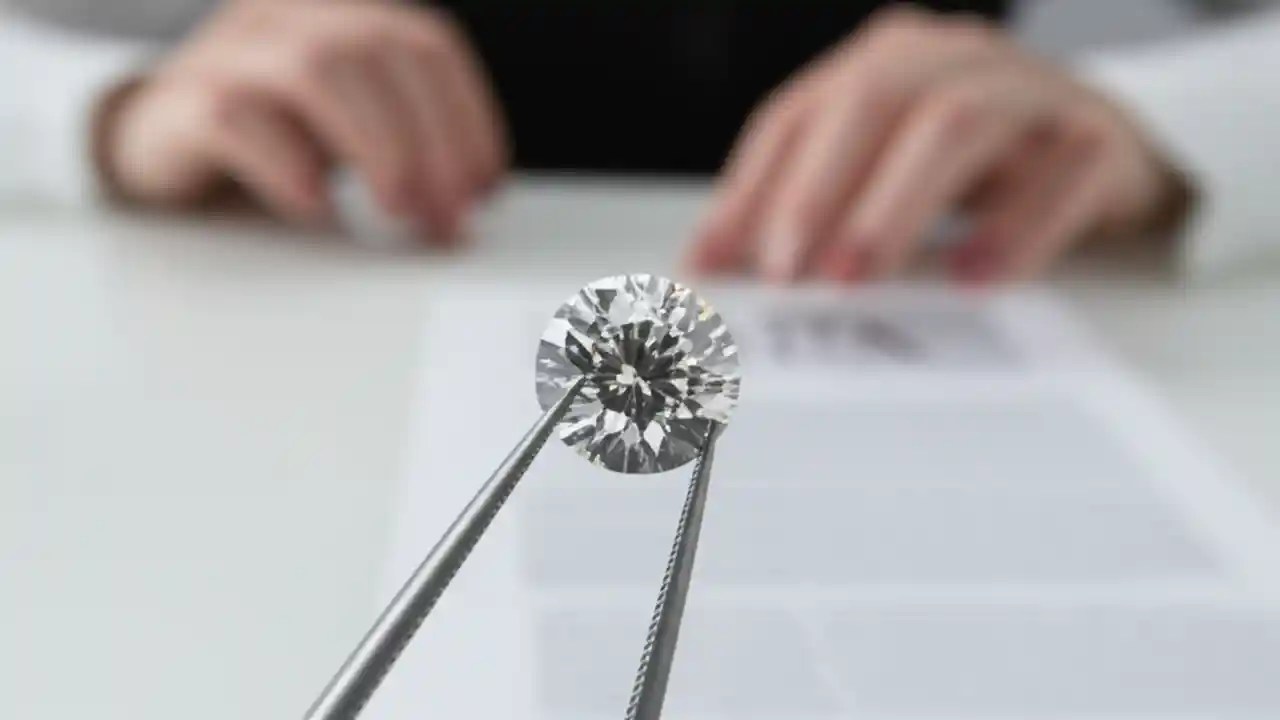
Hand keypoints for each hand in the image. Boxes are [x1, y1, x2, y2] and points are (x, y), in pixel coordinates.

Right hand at [98, 0, 506, 240]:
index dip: (467, 117)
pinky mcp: (181, 103)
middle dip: (430, 143)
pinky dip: (287, 163)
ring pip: (315, 70)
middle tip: (447, 216)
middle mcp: (288, 16)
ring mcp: (229, 51)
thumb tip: (464, 211)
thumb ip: (412, 150)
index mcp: (342, 13)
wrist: (164, 142)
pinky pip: (235, 115)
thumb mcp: (357, 130)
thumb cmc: (279, 136)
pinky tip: (316, 206)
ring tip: (398, 210)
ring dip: (376, 147)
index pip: (426, 43)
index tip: (485, 187)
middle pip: (376, 52)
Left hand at [690, 6, 1189, 283]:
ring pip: (957, 125)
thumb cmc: (974, 169)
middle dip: (817, 190)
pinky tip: (974, 277)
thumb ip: (804, 209)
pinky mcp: (1100, 139)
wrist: (1104, 153)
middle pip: (873, 102)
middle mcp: (954, 58)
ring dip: (895, 205)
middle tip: (786, 273)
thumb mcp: (880, 177)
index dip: (751, 188)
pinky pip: (1061, 173)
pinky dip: (1015, 228)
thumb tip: (713, 268)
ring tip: (855, 276)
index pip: (799, 114)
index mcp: (886, 60)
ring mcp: (1032, 90)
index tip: (717, 264)